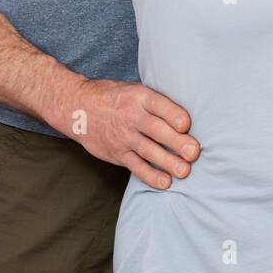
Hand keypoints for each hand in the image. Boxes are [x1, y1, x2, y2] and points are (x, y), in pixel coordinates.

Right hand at [61, 78, 199, 189]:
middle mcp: (131, 116)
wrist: (78, 107)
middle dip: (177, 142)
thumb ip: (158, 102)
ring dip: (167, 162)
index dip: (173, 115)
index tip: (187, 125)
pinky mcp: (117, 154)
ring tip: (185, 171)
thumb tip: (191, 118)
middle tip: (194, 153)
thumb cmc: (117, 97)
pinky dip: (151, 176)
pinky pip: (136, 166)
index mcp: (139, 96)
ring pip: (148, 151)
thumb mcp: (136, 89)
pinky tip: (165, 183)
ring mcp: (123, 137)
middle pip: (157, 131)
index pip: (159, 105)